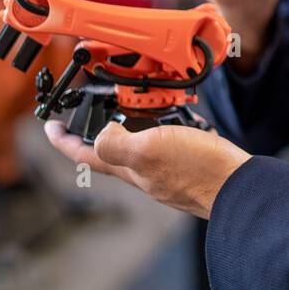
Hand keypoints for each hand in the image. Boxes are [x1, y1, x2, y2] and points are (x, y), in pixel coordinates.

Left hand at [44, 120, 250, 219]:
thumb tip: (103, 132)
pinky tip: (178, 116)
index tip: (49, 125)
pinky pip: (168, 142)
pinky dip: (167, 126)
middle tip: (94, 106)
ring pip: (141, 144)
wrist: (238, 186)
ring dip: (136, 122)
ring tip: (139, 103)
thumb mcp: (148, 150)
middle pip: (111, 150)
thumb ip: (117, 143)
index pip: (86, 155)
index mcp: (129, 169)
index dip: (63, 141)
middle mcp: (145, 173)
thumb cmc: (197, 170)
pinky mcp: (189, 166)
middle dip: (99, 128)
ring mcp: (168, 171)